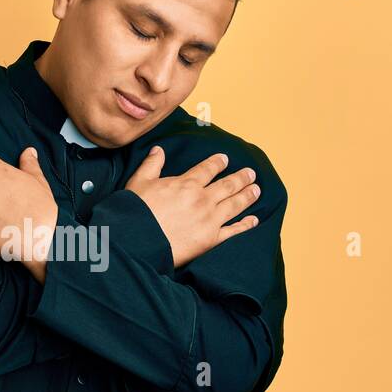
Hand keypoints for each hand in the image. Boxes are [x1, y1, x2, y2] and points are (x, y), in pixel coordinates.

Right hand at [125, 147, 259, 269]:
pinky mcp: (211, 239)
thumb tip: (158, 150)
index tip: (225, 159)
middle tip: (251, 173)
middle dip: (241, 178)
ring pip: (235, 204)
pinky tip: (254, 220)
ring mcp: (209, 219)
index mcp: (186, 184)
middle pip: (227, 185)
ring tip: (256, 190)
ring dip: (247, 196)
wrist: (136, 241)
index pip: (207, 169)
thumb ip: (151, 165)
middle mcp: (202, 199)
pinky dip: (245, 225)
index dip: (218, 163)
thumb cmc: (134, 212)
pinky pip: (233, 230)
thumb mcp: (138, 183)